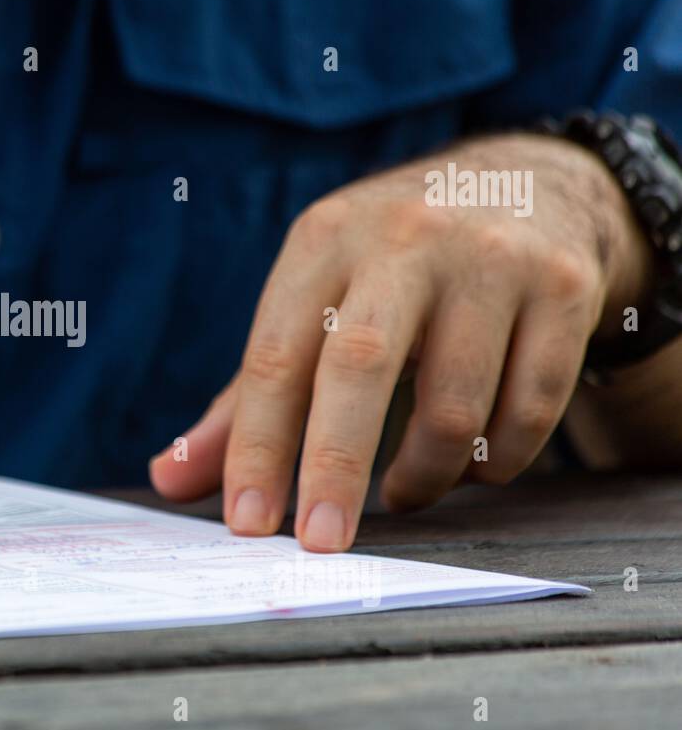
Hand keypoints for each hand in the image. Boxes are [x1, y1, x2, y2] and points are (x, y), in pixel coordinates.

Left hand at [151, 134, 651, 551]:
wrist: (525, 184)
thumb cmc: (387, 268)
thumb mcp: (311, 304)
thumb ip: (245, 400)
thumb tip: (167, 480)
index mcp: (323, 241)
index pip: (276, 358)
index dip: (257, 449)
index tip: (247, 523)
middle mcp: (404, 239)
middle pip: (360, 368)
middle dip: (333, 467)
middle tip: (321, 545)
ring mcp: (490, 260)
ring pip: (454, 407)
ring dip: (423, 476)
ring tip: (405, 490)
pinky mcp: (563, 288)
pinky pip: (528, 412)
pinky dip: (494, 463)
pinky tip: (471, 462)